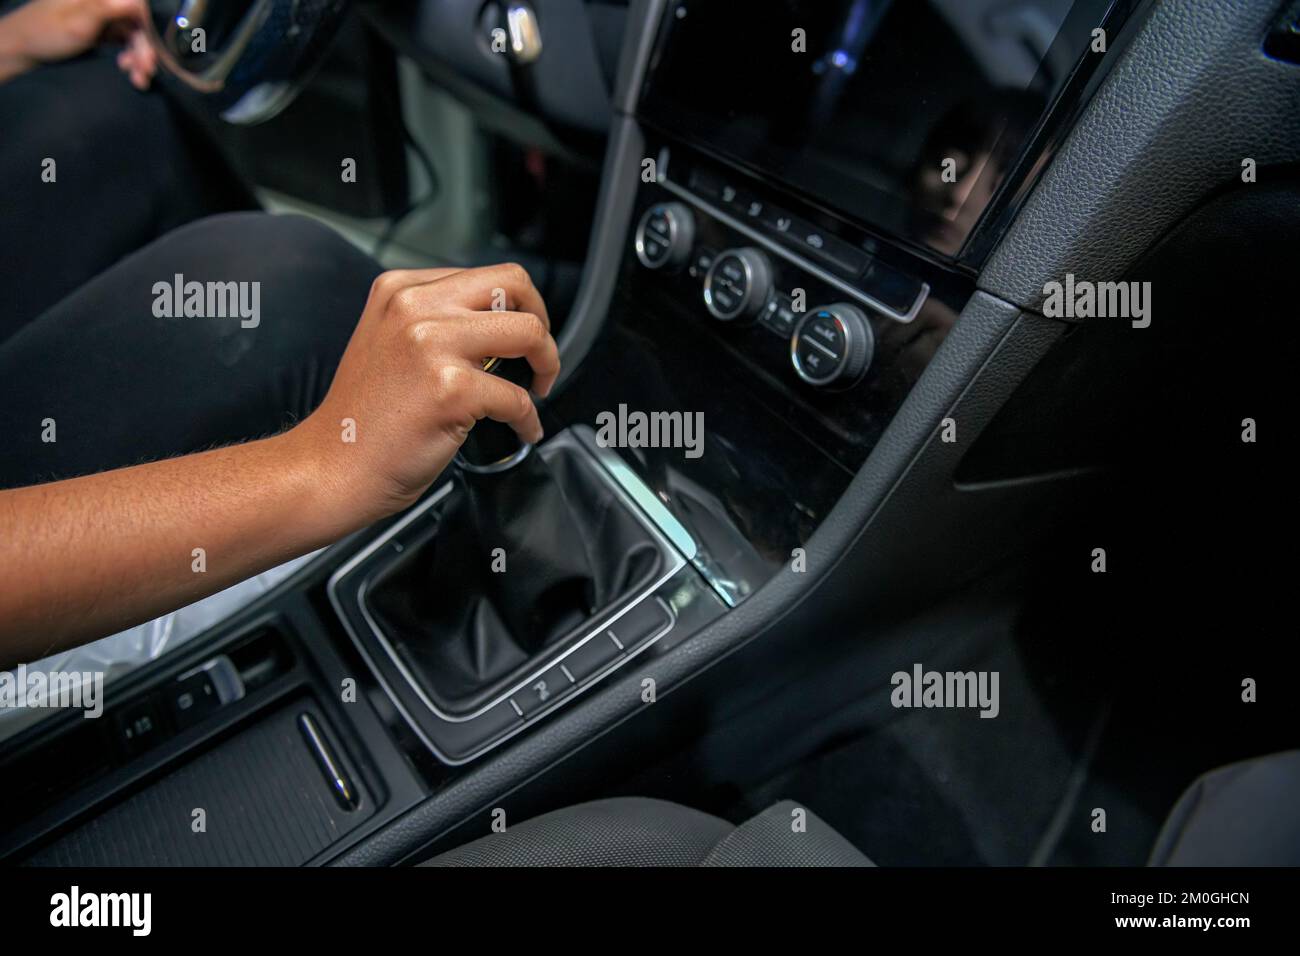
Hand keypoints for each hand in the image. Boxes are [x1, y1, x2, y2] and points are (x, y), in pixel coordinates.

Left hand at [0, 0, 156, 87]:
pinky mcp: (103, 28)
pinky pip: (127, 41)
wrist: (23, 47)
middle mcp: (104, 0)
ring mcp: (104, 14)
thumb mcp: (78, 24)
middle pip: (139, 21)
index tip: (153, 51)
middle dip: (146, 48)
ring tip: (138, 79)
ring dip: (140, 57)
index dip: (150, 27)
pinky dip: (132, 57)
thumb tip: (138, 1)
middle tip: (147, 72)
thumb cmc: (46, 34)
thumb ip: (107, 10)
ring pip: (135, 33)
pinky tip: (128, 70)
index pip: (137, 5)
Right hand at [291, 263, 560, 525]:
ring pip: (528, 332)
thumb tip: (495, 321)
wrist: (331, 467)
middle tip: (540, 356)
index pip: (487, 275)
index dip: (516, 307)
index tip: (520, 337)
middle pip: (514, 286)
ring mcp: (432, 344)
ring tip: (537, 389)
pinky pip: (518, 396)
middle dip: (543, 322)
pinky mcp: (450, 388)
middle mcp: (415, 306)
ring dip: (547, 363)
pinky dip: (528, 419)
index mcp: (400, 289)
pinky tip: (521, 429)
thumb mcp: (388, 341)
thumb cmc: (363, 418)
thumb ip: (434, 320)